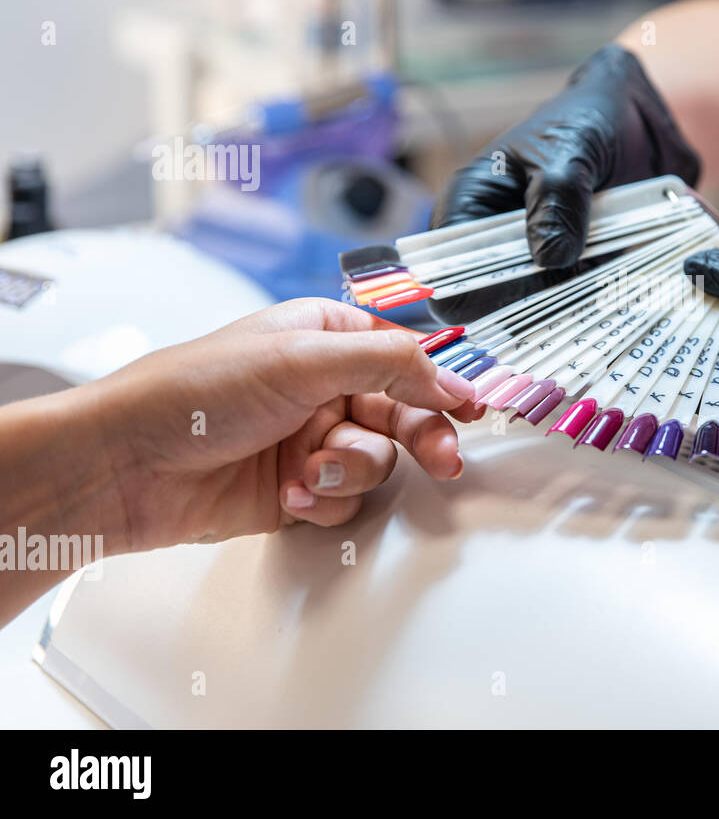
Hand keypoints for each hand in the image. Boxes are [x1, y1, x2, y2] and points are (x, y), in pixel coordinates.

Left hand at [88, 298, 482, 550]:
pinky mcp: (297, 489)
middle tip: (441, 458)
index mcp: (323, 337)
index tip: (470, 407)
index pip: (405, 356)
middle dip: (420, 437)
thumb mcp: (302, 358)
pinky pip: (345, 500)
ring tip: (311, 470)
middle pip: (404, 413)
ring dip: (350, 470)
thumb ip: (389, 363)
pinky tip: (289, 493)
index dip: (440, 382)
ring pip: (377, 462)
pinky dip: (324, 501)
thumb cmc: (192, 394)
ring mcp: (309, 440)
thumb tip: (448, 378)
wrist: (127, 467)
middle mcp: (321, 387)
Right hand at [428, 43, 699, 321]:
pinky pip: (573, 303)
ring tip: (602, 267)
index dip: (476, 293)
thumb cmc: (586, 121)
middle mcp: (492, 242)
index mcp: (468, 207)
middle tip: (575, 281)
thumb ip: (557, 200)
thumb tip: (550, 258)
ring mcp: (531, 260)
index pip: (447, 274)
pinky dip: (594, 297)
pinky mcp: (568, 271)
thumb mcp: (570, 150)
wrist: (636, 122)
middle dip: (531, 303)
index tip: (527, 289)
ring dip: (570, 301)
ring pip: (535, 310)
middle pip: (490, 302)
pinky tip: (617, 271)